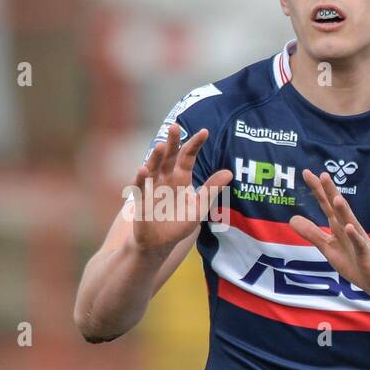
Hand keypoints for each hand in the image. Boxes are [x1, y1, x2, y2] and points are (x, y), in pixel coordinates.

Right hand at [125, 124, 232, 253]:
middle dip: (171, 142)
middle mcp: (166, 178)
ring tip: (160, 146)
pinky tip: (143, 169)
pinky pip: (140, 187)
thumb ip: (211, 189)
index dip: (195, 145)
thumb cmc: (178, 224)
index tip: (204, 132)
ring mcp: (152, 187)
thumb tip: (229, 172)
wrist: (159, 243)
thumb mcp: (198, 207)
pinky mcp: (141, 199)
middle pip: (168, 156)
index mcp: (181, 178)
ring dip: (155, 157)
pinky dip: (141, 178)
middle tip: (175, 126)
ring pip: (153, 168)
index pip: (187, 157)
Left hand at [289, 169, 369, 300]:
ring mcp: (358, 240)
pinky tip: (348, 228)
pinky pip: (359, 244)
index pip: (326, 204)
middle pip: (338, 208)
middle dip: (331, 192)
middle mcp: (349, 228)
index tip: (307, 172)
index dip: (317, 190)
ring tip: (336, 198)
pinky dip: (354, 236)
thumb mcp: (328, 247)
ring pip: (350, 222)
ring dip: (344, 211)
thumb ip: (312, 233)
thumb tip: (292, 219)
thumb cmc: (353, 261)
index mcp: (339, 226)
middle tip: (323, 175)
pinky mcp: (365, 255)